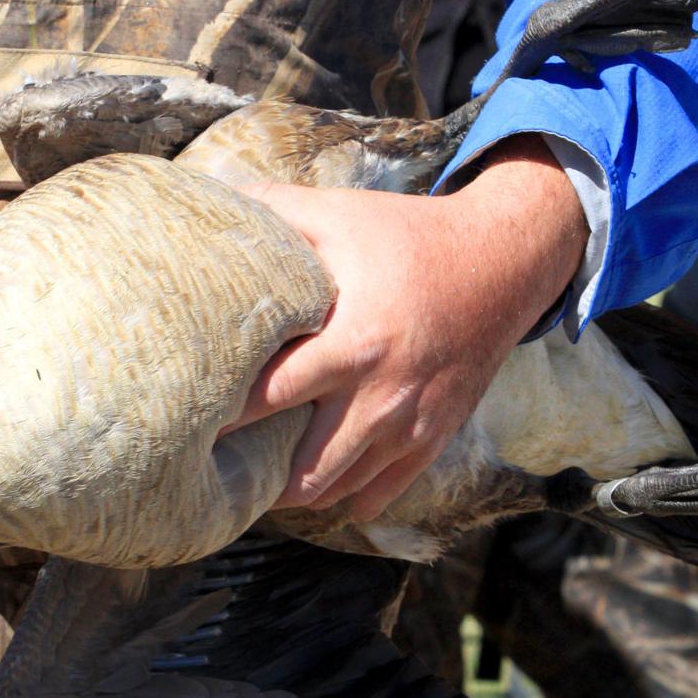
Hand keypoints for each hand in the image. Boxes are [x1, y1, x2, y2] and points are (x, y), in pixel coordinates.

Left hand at [228, 134, 586, 521]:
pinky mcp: (434, 438)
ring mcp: (411, 425)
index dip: (227, 416)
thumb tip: (212, 200)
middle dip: (261, 476)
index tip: (194, 421)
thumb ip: (273, 209)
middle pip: (305, 470)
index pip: (270, 399)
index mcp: (352, 344)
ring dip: (299, 490)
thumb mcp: (340, 214)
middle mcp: (382, 397)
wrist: (503, 263)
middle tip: (227, 468)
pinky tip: (320, 485)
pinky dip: (347, 497)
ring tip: (263, 481)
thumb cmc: (410, 236)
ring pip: (340, 490)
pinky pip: (381, 494)